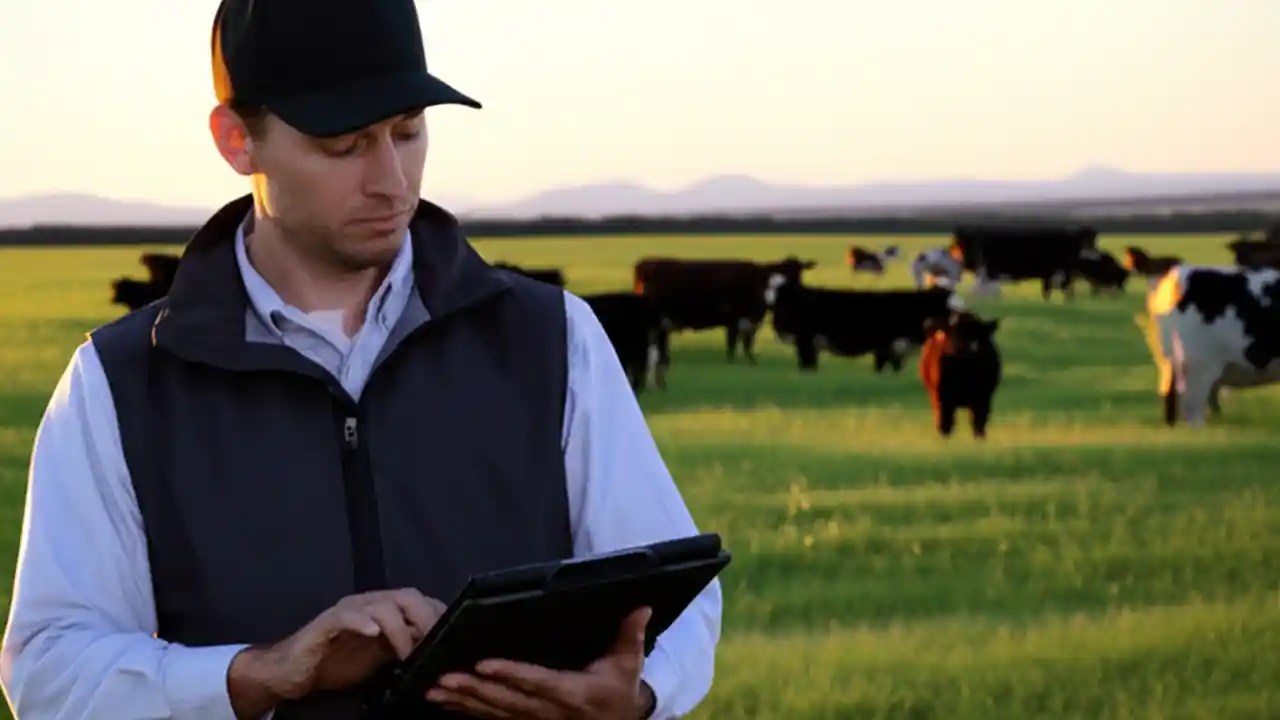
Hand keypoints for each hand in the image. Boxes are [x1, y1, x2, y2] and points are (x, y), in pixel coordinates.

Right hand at [227, 588, 446, 718]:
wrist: (294, 671)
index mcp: (385, 610)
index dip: (439, 614)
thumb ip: (406, 648)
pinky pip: (346, 616)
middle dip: (425, 618)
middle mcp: (369, 603)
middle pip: (406, 596)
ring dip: (399, 628)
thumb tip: (438, 652)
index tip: (455, 635)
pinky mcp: (326, 623)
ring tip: (406, 652)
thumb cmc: (338, 663)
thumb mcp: (381, 658)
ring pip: (381, 605)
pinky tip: (373, 633)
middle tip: (434, 644)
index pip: (420, 602)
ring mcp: (348, 611)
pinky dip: (362, 622)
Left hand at [424, 606, 655, 718]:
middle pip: (506, 700)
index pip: (536, 681)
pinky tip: (445, 702)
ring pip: (493, 713)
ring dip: (463, 702)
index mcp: (571, 693)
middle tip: (445, 678)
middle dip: (474, 690)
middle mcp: (547, 711)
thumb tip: (640, 607)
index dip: (510, 674)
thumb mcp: (629, 665)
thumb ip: (629, 635)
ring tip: (435, 690)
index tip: (485, 664)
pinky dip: (467, 711)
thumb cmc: (619, 692)